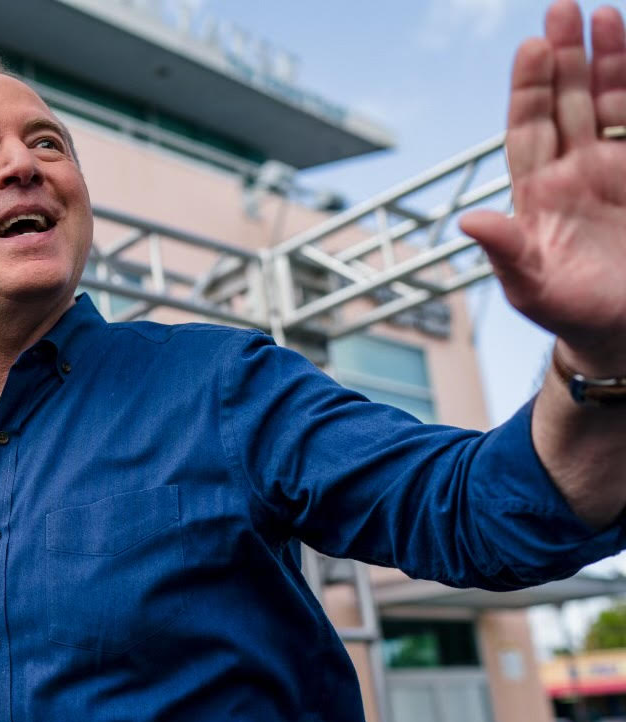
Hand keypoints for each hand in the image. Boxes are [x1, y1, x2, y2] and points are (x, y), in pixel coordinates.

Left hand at [460, 0, 625, 375]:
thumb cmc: (569, 311)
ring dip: (605, 61)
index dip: (529, 90)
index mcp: (537, 192)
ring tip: (603, 14)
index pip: (528, 129)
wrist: (620, 331)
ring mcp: (611, 169)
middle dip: (564, 58)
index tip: (530, 48)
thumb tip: (468, 223)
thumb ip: (504, 253)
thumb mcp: (531, 286)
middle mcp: (573, 171)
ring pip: (606, 103)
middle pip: (565, 103)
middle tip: (560, 9)